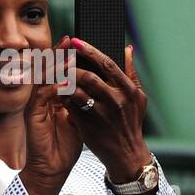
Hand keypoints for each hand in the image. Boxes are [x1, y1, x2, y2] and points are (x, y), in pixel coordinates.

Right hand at [21, 36, 84, 194]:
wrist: (53, 168)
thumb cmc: (67, 144)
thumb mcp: (83, 115)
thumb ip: (89, 97)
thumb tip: (102, 79)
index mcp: (54, 96)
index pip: (59, 70)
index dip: (68, 55)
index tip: (79, 41)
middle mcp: (43, 98)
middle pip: (49, 69)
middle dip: (60, 53)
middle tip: (72, 40)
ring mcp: (36, 105)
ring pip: (43, 78)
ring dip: (56, 65)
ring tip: (69, 53)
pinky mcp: (32, 115)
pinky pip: (41, 95)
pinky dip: (53, 86)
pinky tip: (65, 81)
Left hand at [66, 39, 151, 181]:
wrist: (126, 154)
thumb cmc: (130, 122)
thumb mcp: (137, 97)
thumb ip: (130, 73)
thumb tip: (128, 48)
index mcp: (129, 90)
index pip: (107, 64)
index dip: (90, 50)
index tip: (75, 40)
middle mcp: (116, 100)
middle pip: (88, 75)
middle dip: (71, 65)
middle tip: (60, 58)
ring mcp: (101, 113)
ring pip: (77, 91)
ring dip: (64, 81)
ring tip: (57, 74)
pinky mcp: (88, 125)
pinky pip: (70, 106)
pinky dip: (63, 97)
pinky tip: (58, 92)